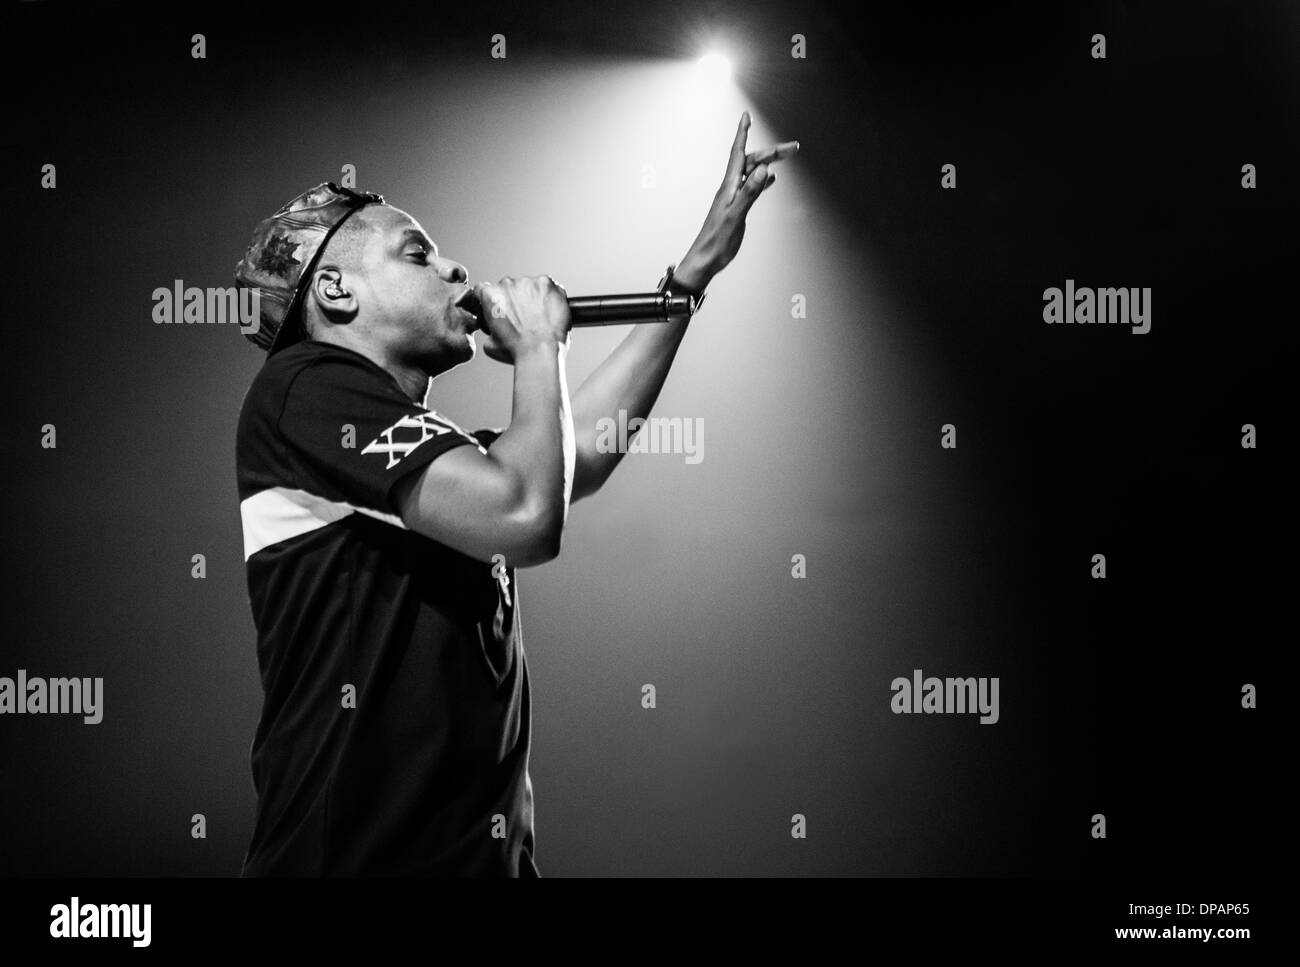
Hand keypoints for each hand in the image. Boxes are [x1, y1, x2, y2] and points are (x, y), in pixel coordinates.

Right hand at [472, 275, 571, 363]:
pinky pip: (548, 287)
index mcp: (490, 295)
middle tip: (524, 317)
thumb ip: (489, 331)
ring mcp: (529, 282)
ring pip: (530, 286)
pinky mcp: (548, 284)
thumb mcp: (490, 345)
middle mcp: (508, 284)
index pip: (484, 289)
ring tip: (539, 317)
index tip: (499, 306)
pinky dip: (550, 297)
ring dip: (532, 297)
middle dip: (514, 299)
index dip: (492, 299)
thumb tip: (493, 332)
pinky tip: (551, 312)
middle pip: (509, 286)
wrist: (541, 351)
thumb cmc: (517, 350)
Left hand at [680, 112, 798, 282]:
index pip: (738, 154)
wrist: (705, 259)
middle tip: (793, 147)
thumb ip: (749, 192)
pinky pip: (753, 188)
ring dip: (770, 163)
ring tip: (787, 157)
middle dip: (772, 151)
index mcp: (729, 186)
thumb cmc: (716, 241)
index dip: (742, 134)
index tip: (747, 116)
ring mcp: (734, 198)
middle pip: (752, 162)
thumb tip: (763, 170)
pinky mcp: (737, 208)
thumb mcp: (735, 216)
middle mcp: (731, 188)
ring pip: (754, 173)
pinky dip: (763, 181)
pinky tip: (771, 180)